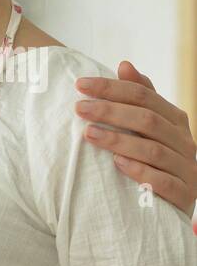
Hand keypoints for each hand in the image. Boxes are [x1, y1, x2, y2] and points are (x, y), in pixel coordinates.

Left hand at [76, 61, 196, 216]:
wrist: (177, 200)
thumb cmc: (157, 159)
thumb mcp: (151, 127)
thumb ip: (141, 98)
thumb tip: (124, 64)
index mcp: (175, 120)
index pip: (144, 96)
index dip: (112, 88)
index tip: (80, 84)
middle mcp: (184, 141)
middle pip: (147, 120)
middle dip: (111, 112)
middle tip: (79, 108)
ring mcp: (186, 168)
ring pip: (153, 150)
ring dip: (119, 141)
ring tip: (88, 134)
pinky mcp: (184, 195)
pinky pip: (163, 182)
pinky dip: (140, 172)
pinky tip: (117, 164)